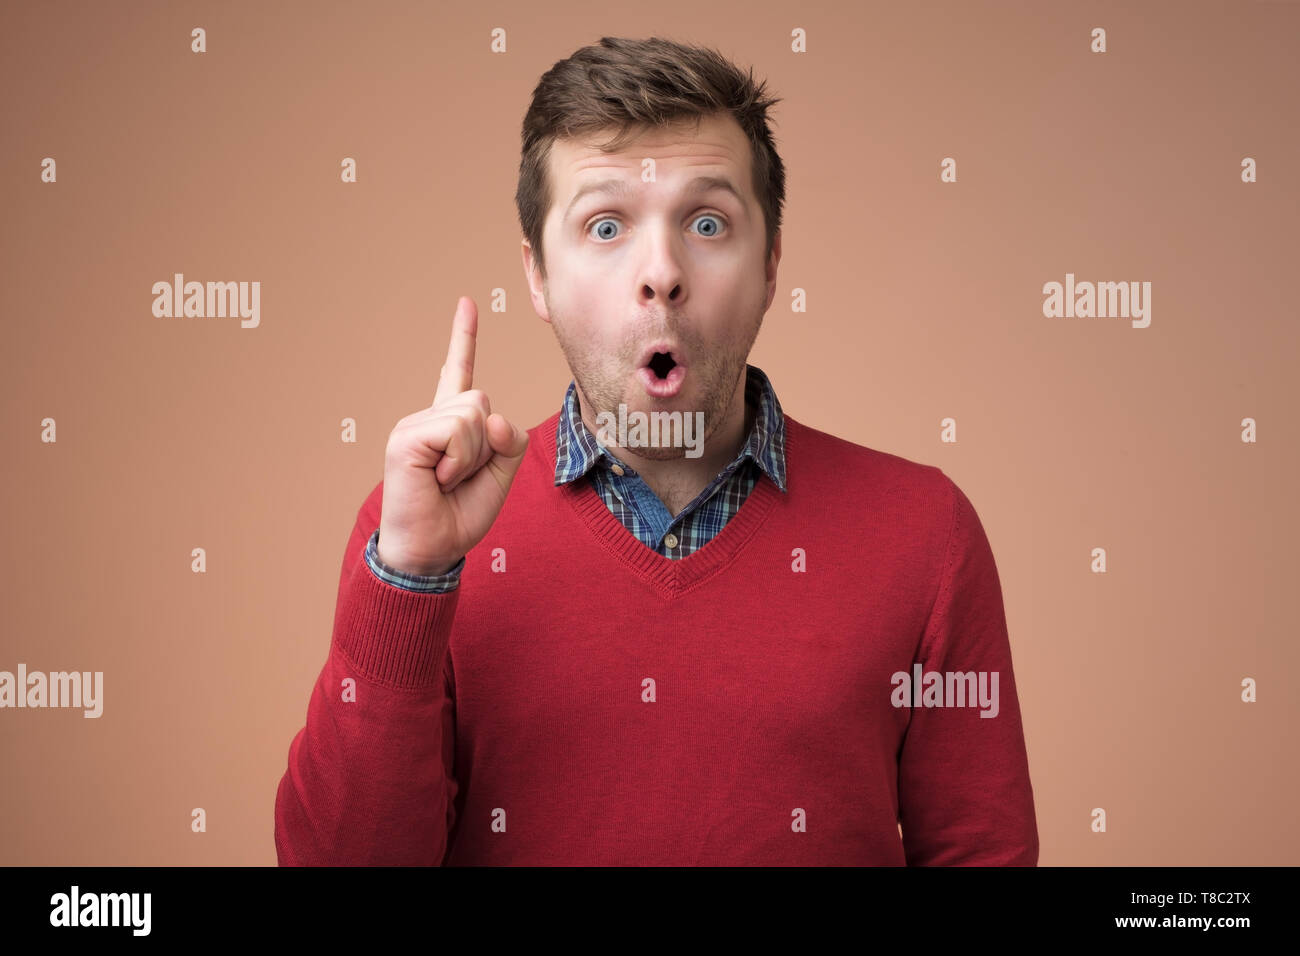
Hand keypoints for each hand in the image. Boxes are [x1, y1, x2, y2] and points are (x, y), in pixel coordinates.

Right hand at [376, 296, 528, 575]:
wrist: (430, 549)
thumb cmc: (459, 514)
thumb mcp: (500, 475)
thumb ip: (509, 440)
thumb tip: (491, 417)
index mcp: (449, 424)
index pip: (459, 372)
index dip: (463, 338)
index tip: (467, 303)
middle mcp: (429, 417)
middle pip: (484, 402)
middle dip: (487, 447)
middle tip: (460, 478)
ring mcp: (414, 425)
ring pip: (474, 415)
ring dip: (472, 457)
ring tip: (447, 480)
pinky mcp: (407, 437)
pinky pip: (458, 432)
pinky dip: (459, 461)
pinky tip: (438, 479)